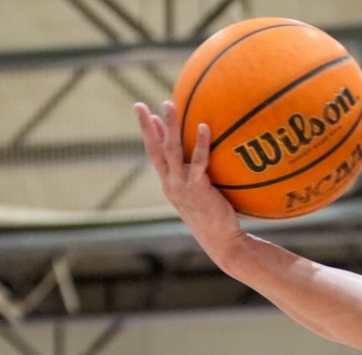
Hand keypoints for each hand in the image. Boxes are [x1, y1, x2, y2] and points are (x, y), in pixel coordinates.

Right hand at [135, 100, 245, 259]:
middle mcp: (170, 184)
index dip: (148, 133)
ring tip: (169, 104)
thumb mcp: (200, 194)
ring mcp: (182, 186)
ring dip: (170, 126)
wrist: (222, 241)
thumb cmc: (215, 218)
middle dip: (145, 126)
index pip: (154, 154)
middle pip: (154, 150)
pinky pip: (198, 161)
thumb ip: (196, 174)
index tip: (143, 112)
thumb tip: (201, 155)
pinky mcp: (197, 188)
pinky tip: (204, 126)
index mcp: (169, 185)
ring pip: (171, 150)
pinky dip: (201, 143)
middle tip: (139, 105)